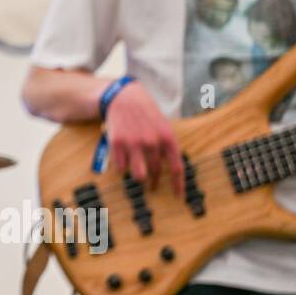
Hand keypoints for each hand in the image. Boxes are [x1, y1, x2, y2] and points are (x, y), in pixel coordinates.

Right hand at [105, 82, 185, 196]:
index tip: (177, 197)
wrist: (124, 97)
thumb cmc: (146, 114)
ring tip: (137, 174)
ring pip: (138, 175)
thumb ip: (167, 148)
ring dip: (139, 177)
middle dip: (154, 182)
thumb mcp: (163, 127)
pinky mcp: (117, 143)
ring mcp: (133, 143)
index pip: (176, 168)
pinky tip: (123, 158)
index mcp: (167, 138)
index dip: (178, 185)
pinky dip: (122, 167)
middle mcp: (152, 142)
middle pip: (155, 173)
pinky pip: (121, 167)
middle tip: (152, 186)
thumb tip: (171, 171)